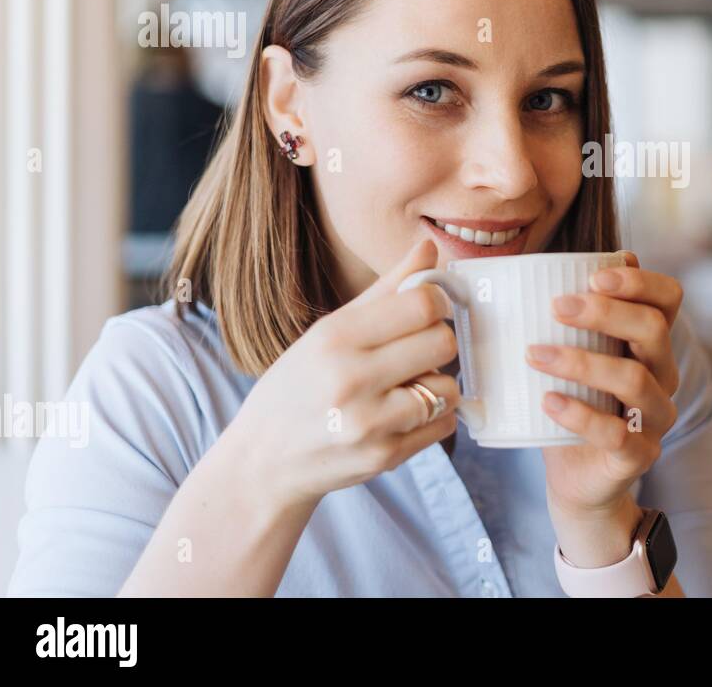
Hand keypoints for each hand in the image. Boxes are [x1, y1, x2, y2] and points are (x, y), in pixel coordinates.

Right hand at [225, 239, 461, 509]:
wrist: (263, 463)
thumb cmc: (297, 388)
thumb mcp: (327, 332)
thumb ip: (384, 291)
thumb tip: (430, 248)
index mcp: (335, 337)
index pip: (421, 304)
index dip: (438, 301)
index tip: (431, 308)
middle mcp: (350, 379)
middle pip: (442, 342)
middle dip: (438, 342)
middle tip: (418, 350)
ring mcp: (369, 423)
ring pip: (448, 387)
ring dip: (437, 384)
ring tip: (406, 386)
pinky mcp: (385, 456)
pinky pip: (444, 424)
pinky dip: (435, 417)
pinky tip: (404, 415)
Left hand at [525, 251, 681, 535]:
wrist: (576, 478)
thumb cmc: (572, 405)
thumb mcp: (571, 356)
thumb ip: (566, 317)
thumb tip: (531, 265)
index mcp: (652, 344)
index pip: (669, 298)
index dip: (639, 281)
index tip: (593, 275)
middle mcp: (664, 376)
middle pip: (655, 330)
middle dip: (606, 312)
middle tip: (558, 307)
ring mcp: (656, 418)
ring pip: (635, 380)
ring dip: (581, 361)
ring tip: (535, 354)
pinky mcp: (639, 456)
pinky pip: (618, 434)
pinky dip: (580, 414)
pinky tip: (549, 401)